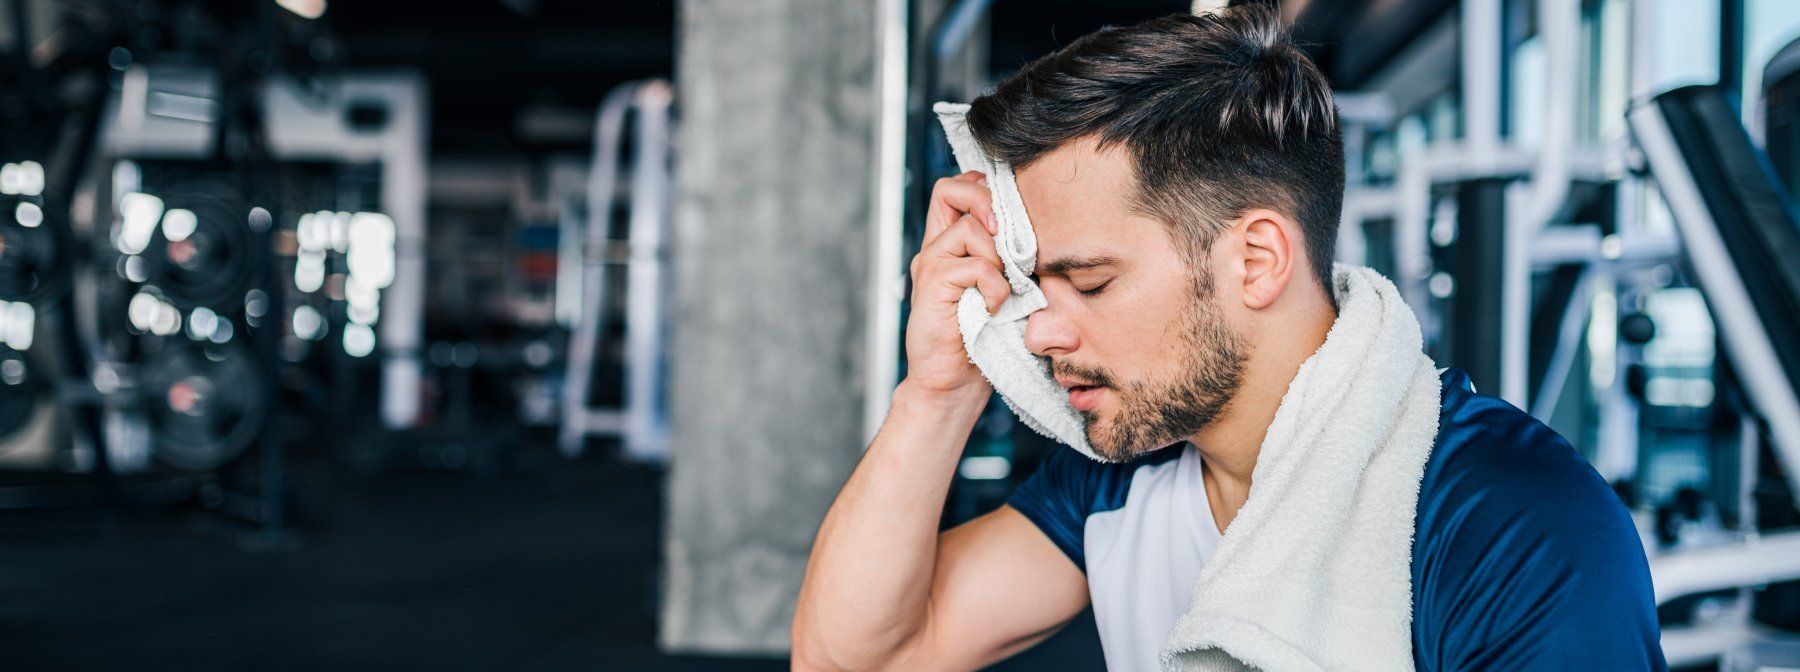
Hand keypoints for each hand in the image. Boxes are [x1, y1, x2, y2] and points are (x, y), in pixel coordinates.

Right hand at [903, 171, 1008, 397]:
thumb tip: (1050, 232)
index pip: (961, 188)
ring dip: (999, 259)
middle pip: (953, 188)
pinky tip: (993, 310)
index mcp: (950, 245)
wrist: (953, 385)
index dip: (987, 191)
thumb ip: (1012, 260)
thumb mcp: (1006, 289)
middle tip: (1008, 242)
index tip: (1011, 222)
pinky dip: (995, 287)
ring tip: (1001, 292)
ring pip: (971, 228)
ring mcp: (931, 264)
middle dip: (990, 204)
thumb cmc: (985, 341)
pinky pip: (976, 266)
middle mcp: (936, 248)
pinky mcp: (933, 285)